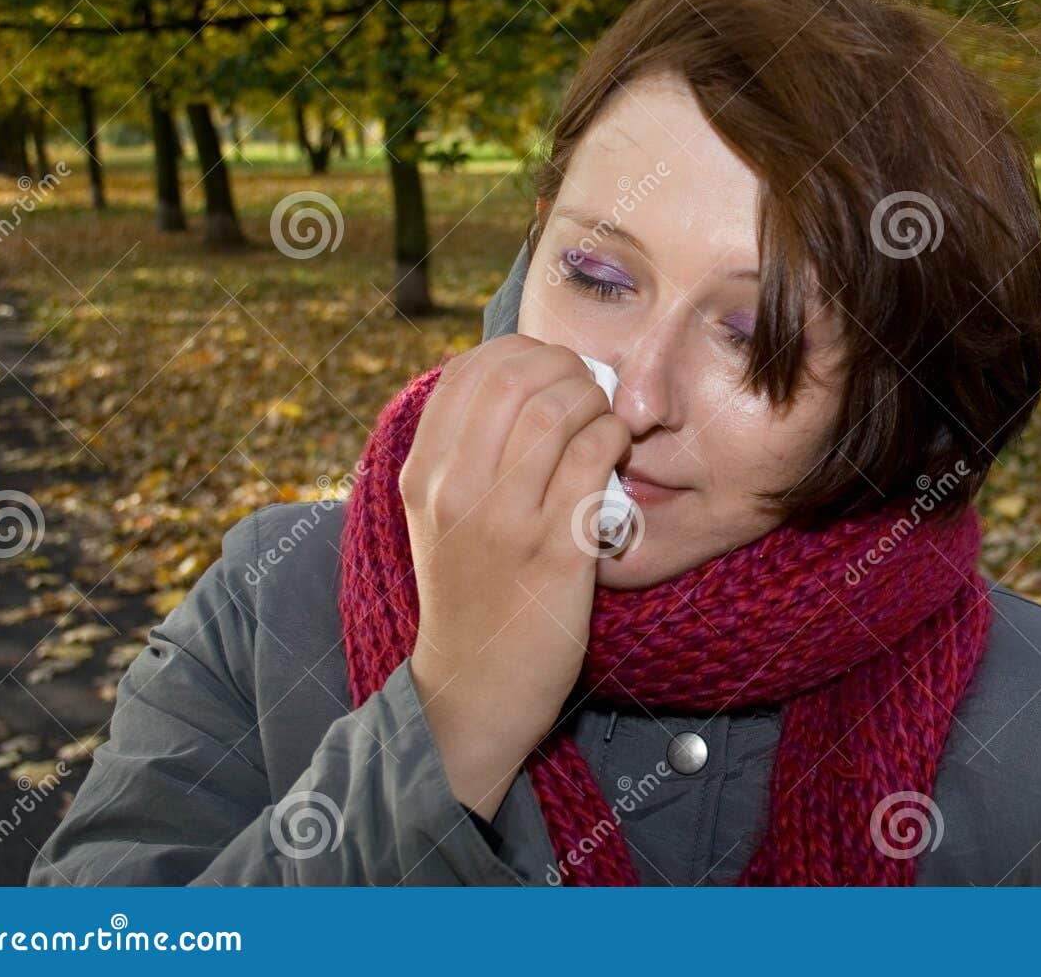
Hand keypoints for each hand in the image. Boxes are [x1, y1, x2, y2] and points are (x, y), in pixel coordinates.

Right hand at [399, 334, 630, 816]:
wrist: (475, 688)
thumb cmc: (470, 593)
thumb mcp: (438, 516)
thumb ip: (462, 450)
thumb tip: (511, 377)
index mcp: (423, 473)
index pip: (470, 372)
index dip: (523, 352)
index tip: (552, 368)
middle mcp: (456, 489)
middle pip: (516, 379)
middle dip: (566, 368)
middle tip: (589, 388)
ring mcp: (505, 519)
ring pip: (558, 412)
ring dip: (596, 401)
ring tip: (605, 419)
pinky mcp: (554, 550)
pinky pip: (593, 460)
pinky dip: (613, 438)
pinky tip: (616, 450)